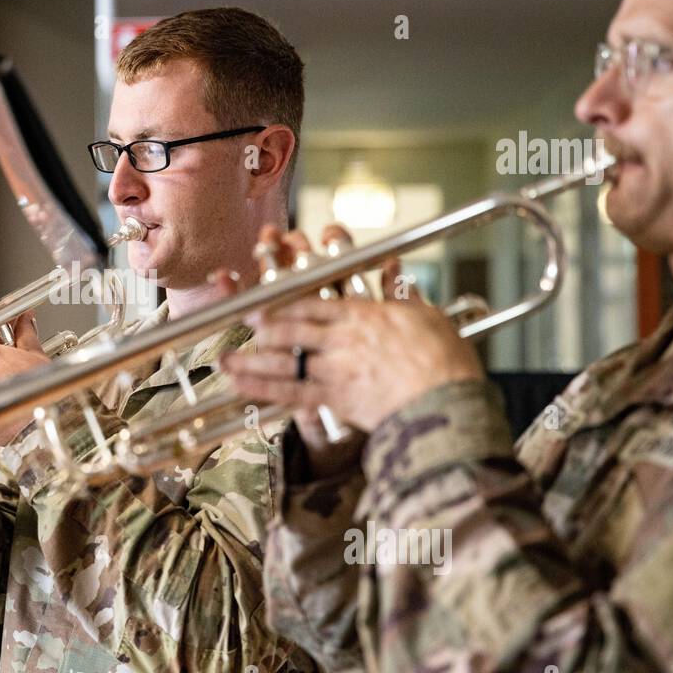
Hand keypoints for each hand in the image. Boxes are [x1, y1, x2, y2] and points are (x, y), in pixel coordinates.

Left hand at [220, 225, 484, 434]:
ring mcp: (335, 368)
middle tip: (244, 322)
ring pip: (284, 359)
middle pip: (293, 328)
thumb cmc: (445, 362)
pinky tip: (241, 385)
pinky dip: (261, 388)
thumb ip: (403, 294)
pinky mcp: (335, 398)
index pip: (315, 303)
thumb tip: (394, 271)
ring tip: (226, 360)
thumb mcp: (427, 316)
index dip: (287, 302)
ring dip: (251, 360)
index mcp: (364, 315)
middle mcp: (343, 339)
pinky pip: (290, 391)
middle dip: (264, 325)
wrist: (446, 402)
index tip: (270, 301)